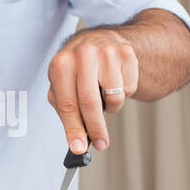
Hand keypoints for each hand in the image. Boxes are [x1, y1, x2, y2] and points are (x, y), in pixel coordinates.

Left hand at [47, 29, 138, 152]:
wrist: (101, 41)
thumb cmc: (78, 69)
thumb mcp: (62, 84)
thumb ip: (66, 111)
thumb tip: (77, 141)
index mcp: (61, 64)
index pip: (67, 104)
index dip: (73, 129)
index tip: (78, 148)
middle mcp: (83, 55)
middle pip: (90, 102)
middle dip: (95, 128)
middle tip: (100, 143)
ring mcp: (106, 53)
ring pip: (113, 98)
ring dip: (110, 107)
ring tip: (103, 96)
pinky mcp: (126, 55)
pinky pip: (128, 89)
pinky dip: (122, 94)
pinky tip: (114, 83)